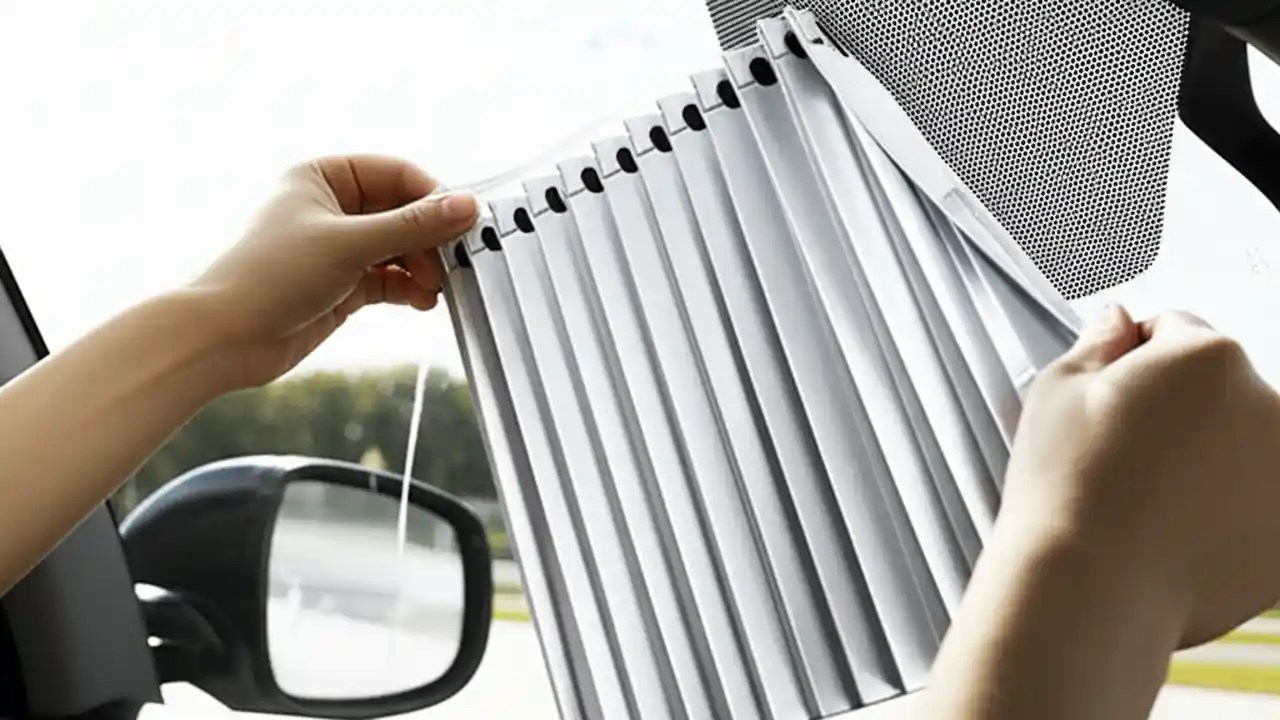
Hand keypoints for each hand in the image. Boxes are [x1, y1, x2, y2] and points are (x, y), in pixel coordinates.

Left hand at [188, 155, 478, 386]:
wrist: (225, 338)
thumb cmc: (269, 276)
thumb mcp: (349, 243)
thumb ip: (412, 225)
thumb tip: (467, 206)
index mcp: (322, 176)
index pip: (396, 174)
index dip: (433, 196)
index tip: (464, 221)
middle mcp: (331, 207)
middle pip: (402, 212)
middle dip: (430, 238)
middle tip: (455, 261)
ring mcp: (338, 248)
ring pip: (399, 248)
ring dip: (423, 266)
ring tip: (436, 287)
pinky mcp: (343, 285)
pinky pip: (389, 278)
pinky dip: (409, 289)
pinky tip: (422, 301)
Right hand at [1003, 305, 1279, 646]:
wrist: (1090, 587)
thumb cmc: (1067, 485)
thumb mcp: (1058, 390)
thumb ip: (1098, 342)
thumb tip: (1119, 321)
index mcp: (1210, 357)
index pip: (1174, 331)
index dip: (1129, 362)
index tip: (1105, 402)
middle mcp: (1270, 407)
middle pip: (1217, 391)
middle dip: (1179, 411)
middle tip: (1122, 456)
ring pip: (1240, 449)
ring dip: (1208, 462)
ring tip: (1147, 501)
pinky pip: (1254, 507)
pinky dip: (1225, 515)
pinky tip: (1172, 532)